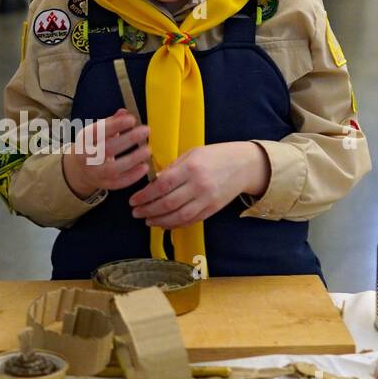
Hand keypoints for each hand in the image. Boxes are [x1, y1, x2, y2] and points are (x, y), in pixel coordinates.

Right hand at [62, 109, 150, 198]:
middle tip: (146, 131)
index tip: (132, 119)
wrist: (81, 168)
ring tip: (148, 150)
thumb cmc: (94, 145)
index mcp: (84, 140)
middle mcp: (86, 157)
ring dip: (132, 159)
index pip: (98, 131)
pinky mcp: (104, 184)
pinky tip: (145, 167)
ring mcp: (94, 173)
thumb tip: (124, 113)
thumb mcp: (98, 131)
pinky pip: (119, 183)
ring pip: (112, 168)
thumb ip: (112, 122)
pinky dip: (133, 176)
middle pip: (107, 149)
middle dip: (128, 139)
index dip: (116, 125)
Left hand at [129, 142, 269, 229]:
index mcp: (191, 168)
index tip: (133, 200)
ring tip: (147, 220)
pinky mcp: (212, 209)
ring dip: (159, 220)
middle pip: (168, 203)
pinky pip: (190, 220)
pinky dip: (175, 224)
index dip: (145, 195)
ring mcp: (206, 199)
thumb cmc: (215, 156)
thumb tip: (153, 182)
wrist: (244, 165)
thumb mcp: (192, 154)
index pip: (162, 185)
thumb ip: (173, 168)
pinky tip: (164, 223)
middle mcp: (198, 185)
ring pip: (178, 216)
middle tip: (135, 212)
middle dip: (148, 210)